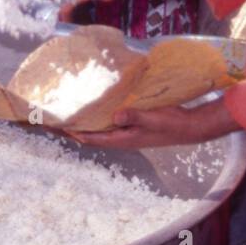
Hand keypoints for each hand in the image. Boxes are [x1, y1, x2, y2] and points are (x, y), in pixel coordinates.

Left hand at [66, 103, 231, 149]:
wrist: (189, 126)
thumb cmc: (171, 124)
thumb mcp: (152, 118)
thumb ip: (134, 116)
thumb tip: (115, 116)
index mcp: (123, 139)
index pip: (93, 138)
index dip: (76, 133)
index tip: (59, 126)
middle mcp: (122, 137)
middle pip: (92, 134)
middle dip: (74, 128)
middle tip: (56, 119)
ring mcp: (127, 131)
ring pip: (100, 128)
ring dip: (86, 122)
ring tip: (70, 111)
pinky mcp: (133, 123)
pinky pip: (111, 121)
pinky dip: (99, 115)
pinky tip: (95, 105)